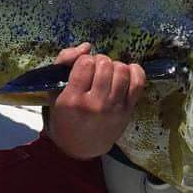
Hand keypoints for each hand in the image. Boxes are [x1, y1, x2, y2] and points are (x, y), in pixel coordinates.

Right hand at [46, 42, 145, 159]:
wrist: (80, 146)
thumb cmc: (64, 115)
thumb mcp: (54, 90)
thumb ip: (64, 61)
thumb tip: (87, 46)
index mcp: (72, 99)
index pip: (85, 63)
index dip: (84, 60)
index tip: (82, 68)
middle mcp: (95, 104)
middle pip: (105, 64)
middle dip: (99, 61)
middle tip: (95, 70)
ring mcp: (114, 108)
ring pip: (122, 71)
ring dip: (115, 65)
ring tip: (108, 73)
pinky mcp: (128, 111)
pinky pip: (138, 83)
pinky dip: (135, 71)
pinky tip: (127, 71)